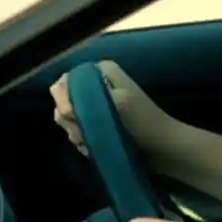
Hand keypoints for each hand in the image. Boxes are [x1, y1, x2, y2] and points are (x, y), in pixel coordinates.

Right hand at [51, 60, 173, 158]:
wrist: (162, 148)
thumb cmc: (144, 121)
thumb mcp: (116, 103)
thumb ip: (84, 97)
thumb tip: (59, 103)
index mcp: (100, 72)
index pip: (63, 82)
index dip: (63, 99)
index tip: (71, 114)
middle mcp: (95, 86)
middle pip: (62, 103)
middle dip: (73, 122)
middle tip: (90, 131)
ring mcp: (94, 107)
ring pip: (67, 122)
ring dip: (80, 135)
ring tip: (100, 140)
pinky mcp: (97, 126)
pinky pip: (77, 135)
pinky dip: (85, 144)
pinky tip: (99, 149)